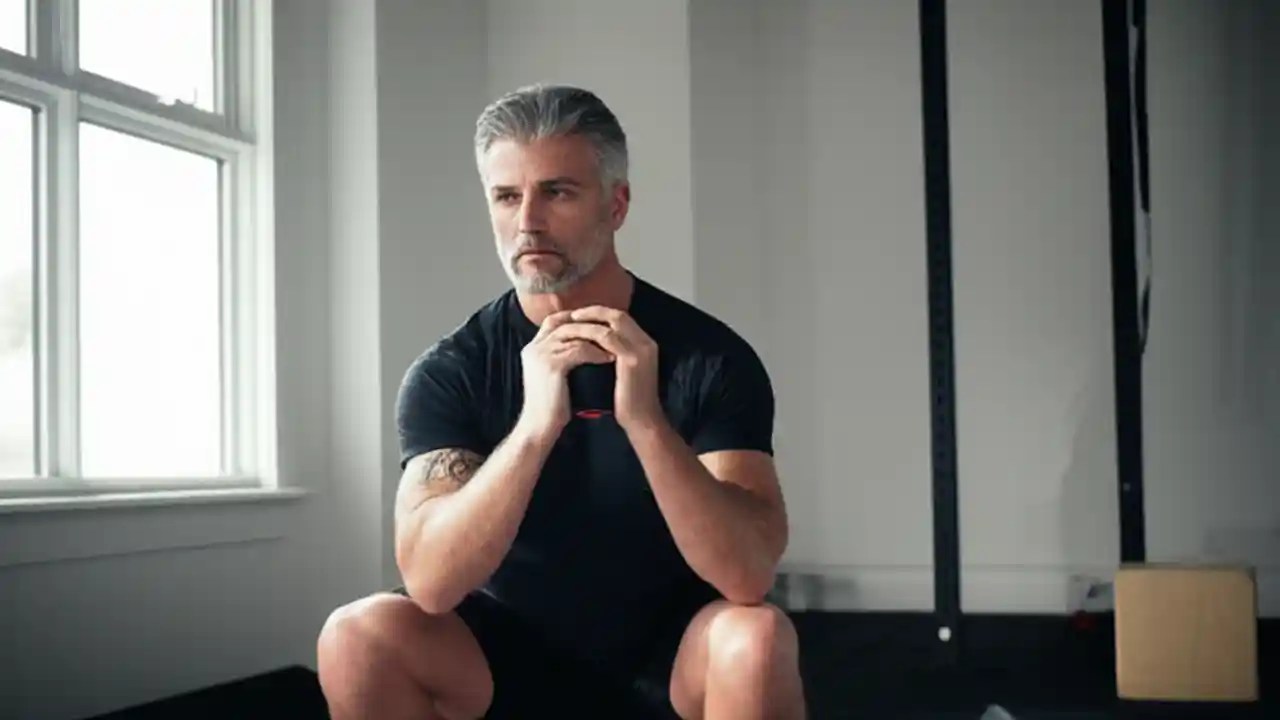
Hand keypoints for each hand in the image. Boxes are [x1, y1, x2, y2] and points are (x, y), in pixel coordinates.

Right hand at [518, 310, 613, 440]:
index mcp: (532, 348)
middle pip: (564, 322)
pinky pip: (579, 350)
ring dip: (597, 338)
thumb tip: (586, 346)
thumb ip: (562, 358)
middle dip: (590, 324)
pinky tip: (609, 358)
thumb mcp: (553, 376)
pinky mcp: (551, 365)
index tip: (599, 324)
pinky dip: (596, 353)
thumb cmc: (551, 407)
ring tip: (616, 344)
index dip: (576, 318)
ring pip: (574, 333)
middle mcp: (534, 348)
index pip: (554, 321)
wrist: (539, 428)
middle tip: (612, 329)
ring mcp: (541, 355)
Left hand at [562, 306, 663, 432]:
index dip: (600, 314)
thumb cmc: (630, 403)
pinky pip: (608, 338)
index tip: (580, 317)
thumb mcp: (625, 373)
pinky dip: (591, 334)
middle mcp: (646, 342)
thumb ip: (615, 356)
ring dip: (590, 320)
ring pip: (613, 321)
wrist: (642, 422)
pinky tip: (577, 338)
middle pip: (618, 314)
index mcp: (645, 344)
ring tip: (571, 323)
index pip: (621, 319)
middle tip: (572, 315)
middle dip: (593, 312)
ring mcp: (641, 349)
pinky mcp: (632, 359)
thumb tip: (593, 347)